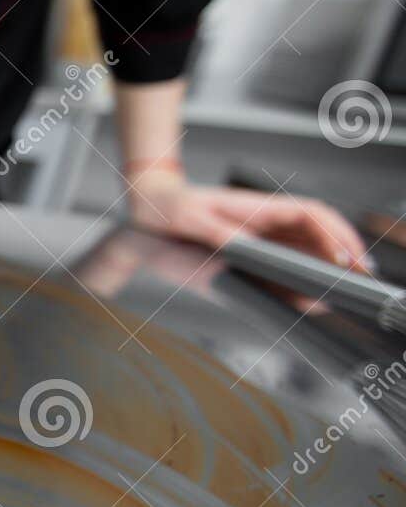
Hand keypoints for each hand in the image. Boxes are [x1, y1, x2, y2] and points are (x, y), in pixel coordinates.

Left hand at [127, 169, 373, 272]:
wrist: (147, 214)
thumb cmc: (170, 208)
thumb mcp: (190, 217)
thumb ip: (218, 231)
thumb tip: (246, 246)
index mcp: (260, 207)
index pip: (311, 215)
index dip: (335, 233)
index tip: (345, 256)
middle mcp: (267, 223)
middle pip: (318, 236)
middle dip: (344, 255)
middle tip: (360, 280)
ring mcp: (262, 240)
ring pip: (306, 254)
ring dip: (325, 272)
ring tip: (341, 294)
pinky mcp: (251, 257)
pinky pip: (282, 271)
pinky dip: (298, 284)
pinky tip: (308, 300)